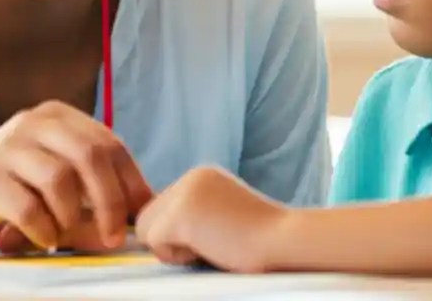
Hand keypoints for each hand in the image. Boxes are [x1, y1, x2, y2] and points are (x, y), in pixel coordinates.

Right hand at [0, 101, 151, 249]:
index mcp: (58, 115)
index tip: (141, 213)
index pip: (109, 143)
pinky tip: (44, 238)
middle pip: (90, 156)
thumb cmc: (13, 178)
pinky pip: (29, 208)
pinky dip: (44, 229)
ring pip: (60, 180)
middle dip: (110, 200)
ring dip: (73, 216)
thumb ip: (91, 176)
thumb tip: (140, 208)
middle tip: (114, 235)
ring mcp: (9, 148)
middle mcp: (35, 123)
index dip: (131, 180)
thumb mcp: (53, 163)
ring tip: (66, 233)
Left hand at [135, 166, 289, 272]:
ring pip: (146, 228)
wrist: (286, 241)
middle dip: (172, 238)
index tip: (218, 237)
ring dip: (174, 248)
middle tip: (214, 244)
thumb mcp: (224, 216)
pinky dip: (177, 256)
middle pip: (148, 216)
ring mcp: (184, 192)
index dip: (181, 234)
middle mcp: (190, 177)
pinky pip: (153, 243)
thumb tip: (159, 234)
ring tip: (212, 246)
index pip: (164, 208)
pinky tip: (210, 249)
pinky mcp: (180, 214)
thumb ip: (197, 215)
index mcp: (202, 176)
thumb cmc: (263, 241)